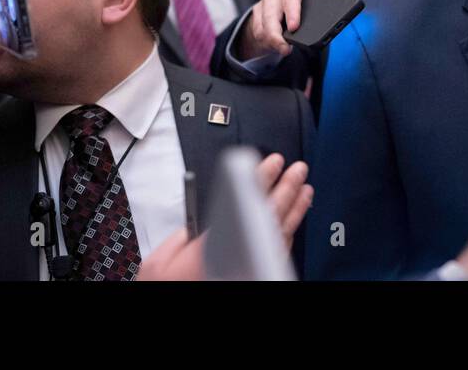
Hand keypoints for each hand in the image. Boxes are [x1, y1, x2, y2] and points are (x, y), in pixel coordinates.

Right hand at [138, 154, 311, 281]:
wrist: (181, 303)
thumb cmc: (175, 285)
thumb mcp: (163, 259)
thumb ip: (183, 233)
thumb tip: (202, 217)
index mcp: (216, 245)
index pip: (245, 201)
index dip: (261, 177)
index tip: (273, 163)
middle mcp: (241, 257)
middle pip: (270, 214)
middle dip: (286, 188)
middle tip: (297, 170)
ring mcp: (254, 267)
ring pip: (281, 233)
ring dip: (295, 209)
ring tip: (304, 190)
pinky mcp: (261, 275)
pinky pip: (281, 250)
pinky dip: (288, 232)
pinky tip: (292, 221)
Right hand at [238, 0, 339, 60]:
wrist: (281, 1)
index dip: (292, 11)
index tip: (294, 27)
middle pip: (272, 14)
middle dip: (276, 33)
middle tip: (285, 48)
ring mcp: (264, 3)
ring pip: (263, 26)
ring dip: (272, 40)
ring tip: (283, 50)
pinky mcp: (256, 14)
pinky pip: (258, 31)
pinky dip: (266, 41)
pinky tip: (275, 45)